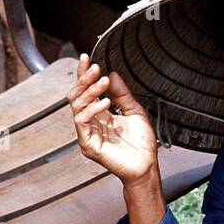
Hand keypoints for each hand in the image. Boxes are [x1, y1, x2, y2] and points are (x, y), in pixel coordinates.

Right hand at [66, 53, 156, 184]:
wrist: (147, 166)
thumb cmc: (142, 143)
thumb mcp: (134, 111)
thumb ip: (122, 94)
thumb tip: (112, 74)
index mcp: (98, 115)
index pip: (85, 91)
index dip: (83, 74)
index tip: (86, 58)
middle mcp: (90, 123)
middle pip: (76, 96)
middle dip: (84, 79)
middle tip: (95, 67)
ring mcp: (87, 134)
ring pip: (77, 106)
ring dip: (90, 90)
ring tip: (103, 81)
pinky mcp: (88, 145)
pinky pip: (82, 122)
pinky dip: (92, 109)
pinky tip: (105, 102)